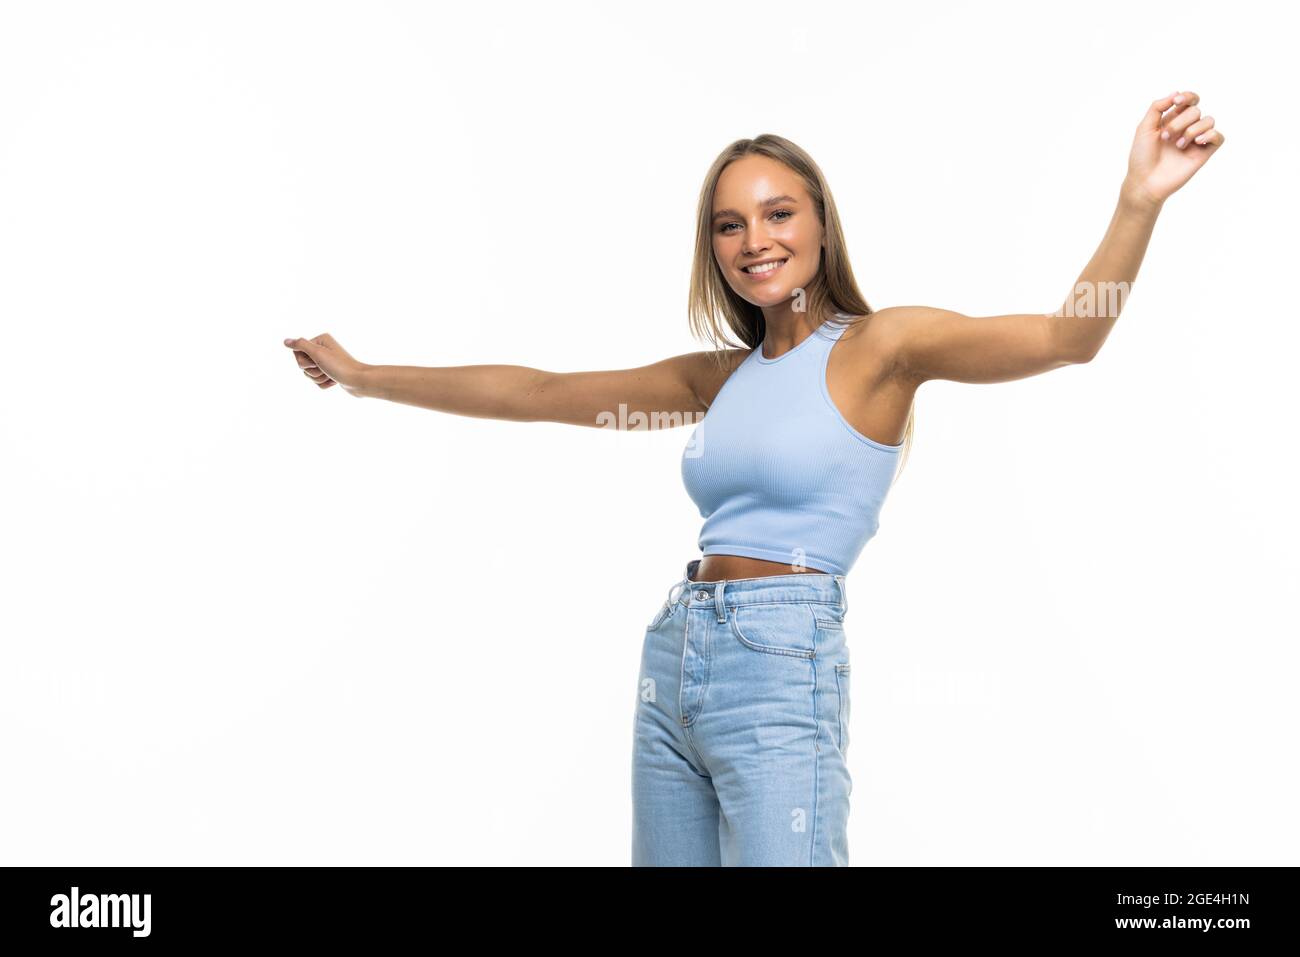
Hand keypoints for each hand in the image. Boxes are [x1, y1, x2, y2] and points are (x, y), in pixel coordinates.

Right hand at [282, 333, 370, 395]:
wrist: (359, 381)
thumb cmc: (340, 366)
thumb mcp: (318, 353)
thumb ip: (300, 345)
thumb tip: (286, 341)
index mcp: (320, 340)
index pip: (298, 352)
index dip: (305, 361)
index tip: (317, 361)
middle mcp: (323, 349)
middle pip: (303, 364)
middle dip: (312, 371)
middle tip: (325, 369)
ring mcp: (327, 362)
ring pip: (310, 374)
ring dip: (318, 378)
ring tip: (331, 375)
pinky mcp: (331, 373)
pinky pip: (318, 382)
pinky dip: (324, 384)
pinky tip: (334, 381)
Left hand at [1124, 90, 1224, 208]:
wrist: (1145, 182)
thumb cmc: (1141, 157)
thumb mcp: (1144, 127)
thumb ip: (1158, 107)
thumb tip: (1176, 93)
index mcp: (1172, 120)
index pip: (1190, 100)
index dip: (1187, 96)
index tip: (1176, 102)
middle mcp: (1186, 128)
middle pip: (1196, 110)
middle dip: (1180, 122)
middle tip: (1165, 138)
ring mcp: (1196, 140)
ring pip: (1209, 120)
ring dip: (1192, 130)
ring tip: (1178, 146)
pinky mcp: (1203, 153)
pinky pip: (1218, 137)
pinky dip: (1210, 135)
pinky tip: (1196, 143)